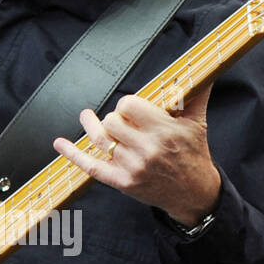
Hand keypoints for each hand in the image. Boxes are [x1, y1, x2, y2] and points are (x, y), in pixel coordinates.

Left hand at [53, 85, 220, 225]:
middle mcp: (147, 149)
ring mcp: (133, 168)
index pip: (129, 105)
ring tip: (87, 117)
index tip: (131, 108)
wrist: (194, 193)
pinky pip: (92, 167)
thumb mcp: (197, 123)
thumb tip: (203, 70)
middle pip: (112, 121)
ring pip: (100, 139)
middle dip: (115, 117)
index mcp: (165, 131)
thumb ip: (197, 94)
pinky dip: (73, 155)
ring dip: (91, 126)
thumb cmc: (194, 154)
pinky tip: (60, 144)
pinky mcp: (123, 182)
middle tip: (122, 121)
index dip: (127, 104)